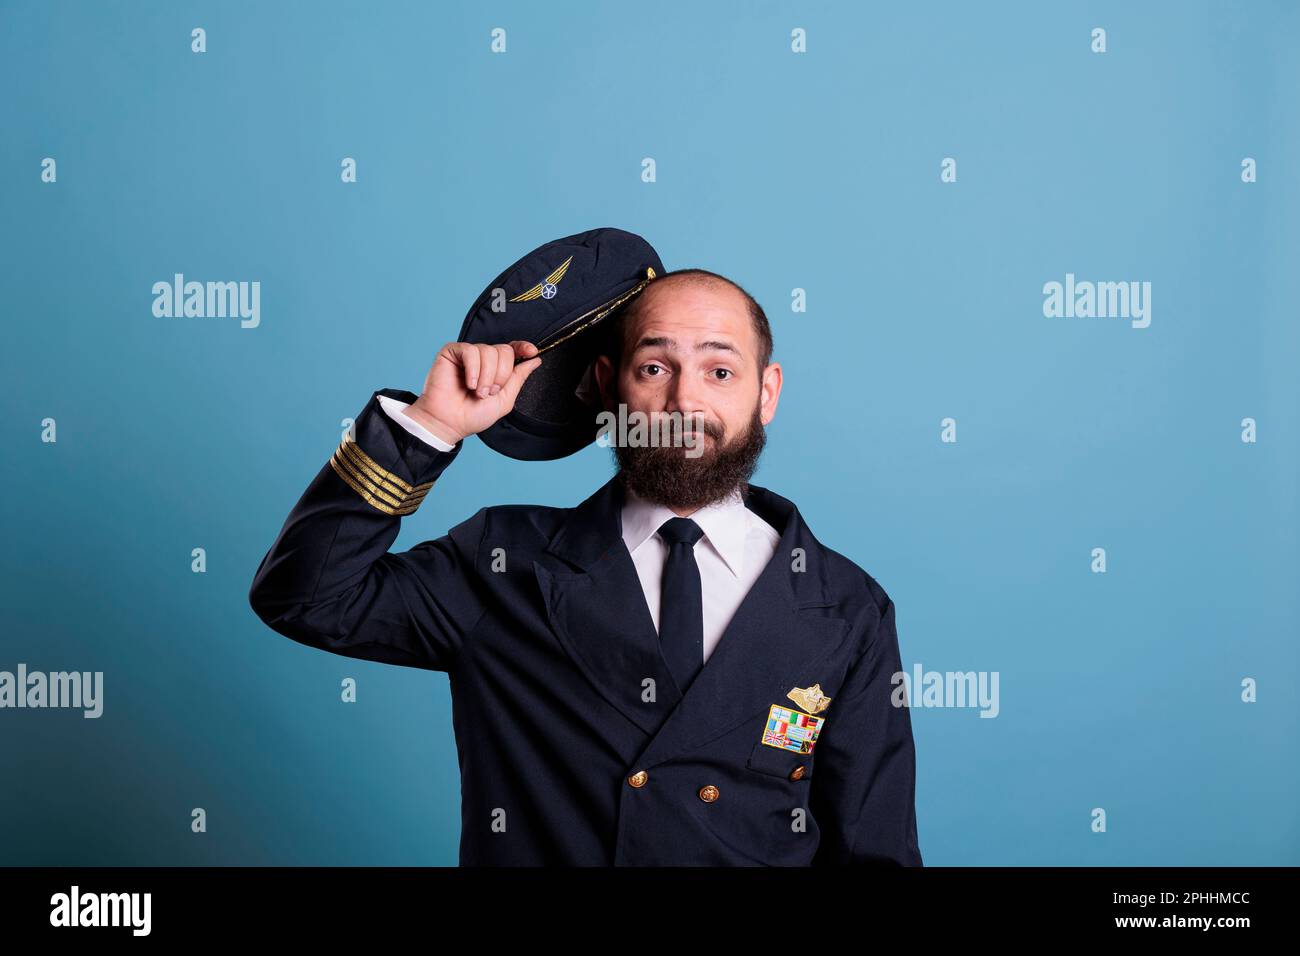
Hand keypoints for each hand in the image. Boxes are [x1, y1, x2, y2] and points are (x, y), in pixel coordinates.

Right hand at [405, 341, 541, 445]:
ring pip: (488, 350)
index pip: (512, 349)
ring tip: (477, 392)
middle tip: (489, 392)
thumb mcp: (505, 399)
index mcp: (496, 368)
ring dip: (486, 376)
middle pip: (504, 350)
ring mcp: (467, 355)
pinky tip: (469, 383)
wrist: (449, 423)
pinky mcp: (452, 352)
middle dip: (501, 374)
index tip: (531, 352)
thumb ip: (519, 378)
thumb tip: (536, 360)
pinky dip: (473, 369)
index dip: (523, 347)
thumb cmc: (472, 415)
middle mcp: (483, 359)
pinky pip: (471, 351)